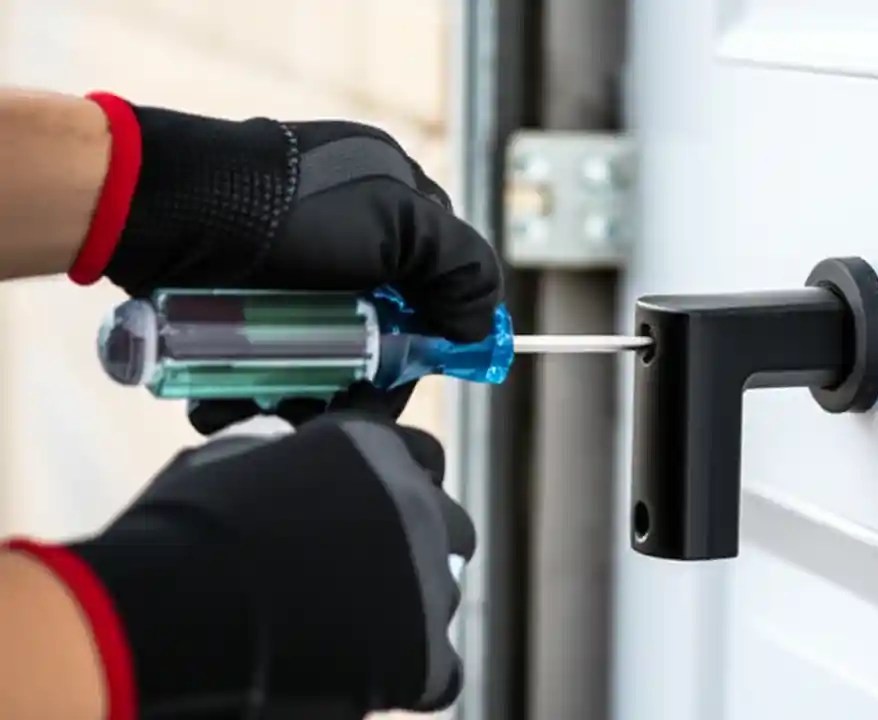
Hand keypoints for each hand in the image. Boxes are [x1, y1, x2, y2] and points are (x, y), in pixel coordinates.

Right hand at [63, 412, 474, 715]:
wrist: (174, 620)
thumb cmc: (178, 537)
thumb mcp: (219, 465)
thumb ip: (273, 452)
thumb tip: (280, 452)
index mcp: (374, 449)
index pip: (421, 455)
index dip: (397, 485)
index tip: (373, 511)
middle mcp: (418, 504)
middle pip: (449, 525)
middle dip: (419, 548)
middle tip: (365, 578)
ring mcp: (429, 579)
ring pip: (446, 594)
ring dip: (411, 610)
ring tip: (345, 633)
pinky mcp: (426, 655)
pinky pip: (443, 670)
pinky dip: (413, 678)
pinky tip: (369, 681)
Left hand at [78, 94, 503, 430]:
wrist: (165, 209)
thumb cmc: (287, 208)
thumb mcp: (400, 222)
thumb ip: (461, 267)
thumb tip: (477, 329)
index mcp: (392, 208)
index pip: (437, 285)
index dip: (431, 337)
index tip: (410, 374)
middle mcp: (344, 242)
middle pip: (377, 333)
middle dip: (358, 380)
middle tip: (336, 410)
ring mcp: (290, 273)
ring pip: (319, 355)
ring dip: (302, 395)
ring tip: (273, 413)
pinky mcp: (238, 300)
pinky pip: (261, 356)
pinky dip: (253, 386)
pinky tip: (234, 402)